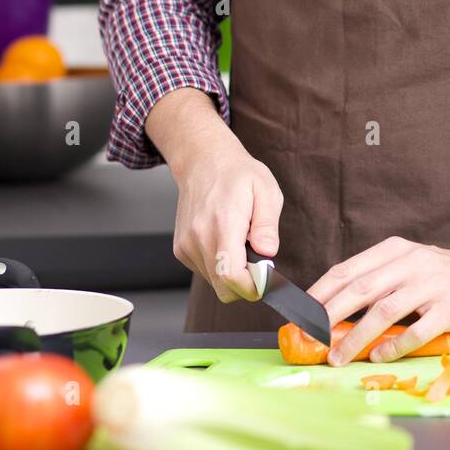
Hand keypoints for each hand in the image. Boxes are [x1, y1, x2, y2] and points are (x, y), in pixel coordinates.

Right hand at [170, 134, 284, 302]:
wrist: (204, 161)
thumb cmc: (238, 174)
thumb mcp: (266, 191)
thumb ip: (267, 225)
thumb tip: (268, 253)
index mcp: (223, 223)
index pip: (232, 277)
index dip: (253, 286)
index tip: (267, 275)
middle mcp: (198, 237)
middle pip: (224, 288)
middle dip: (246, 283)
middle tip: (258, 258)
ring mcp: (186, 245)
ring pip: (215, 283)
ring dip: (232, 272)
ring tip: (239, 241)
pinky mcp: (181, 249)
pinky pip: (205, 272)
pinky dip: (219, 265)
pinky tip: (225, 240)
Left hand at [305, 236, 449, 365]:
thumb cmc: (441, 275)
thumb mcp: (407, 266)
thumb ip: (378, 281)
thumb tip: (335, 314)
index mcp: (393, 251)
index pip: (347, 270)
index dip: (320, 292)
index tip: (298, 312)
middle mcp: (409, 263)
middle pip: (360, 288)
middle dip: (328, 314)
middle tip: (308, 336)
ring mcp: (431, 284)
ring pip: (385, 310)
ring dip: (357, 336)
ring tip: (338, 356)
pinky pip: (418, 329)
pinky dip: (395, 344)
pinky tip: (379, 356)